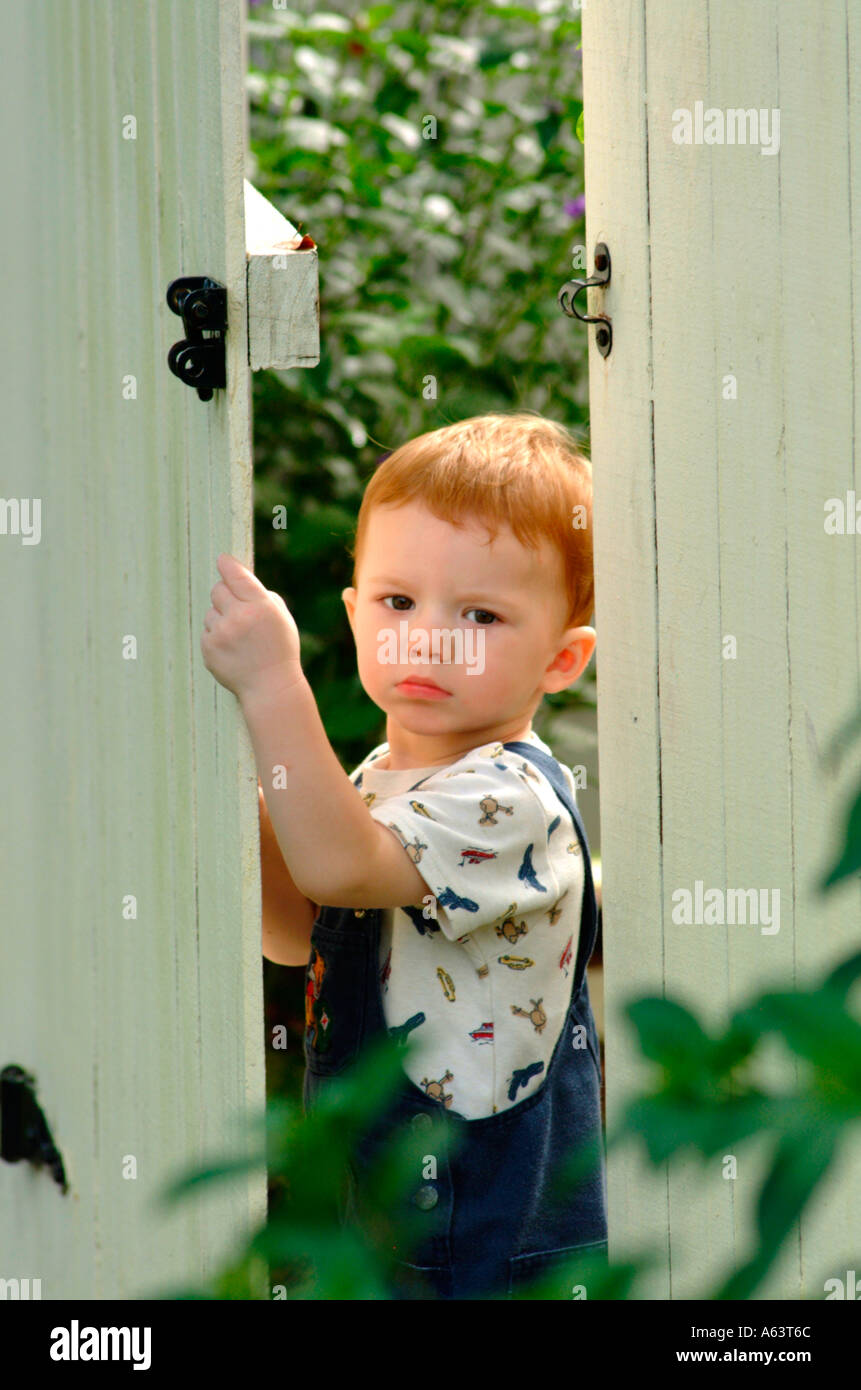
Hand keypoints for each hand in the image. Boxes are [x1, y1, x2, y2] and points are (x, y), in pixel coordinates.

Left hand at [200, 554, 302, 701]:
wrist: (270, 686)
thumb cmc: (279, 648)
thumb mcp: (281, 617)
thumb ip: (261, 595)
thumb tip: (238, 578)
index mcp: (260, 606)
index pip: (236, 575)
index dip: (227, 564)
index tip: (223, 559)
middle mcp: (238, 616)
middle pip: (218, 589)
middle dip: (225, 594)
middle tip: (237, 608)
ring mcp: (221, 633)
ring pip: (210, 612)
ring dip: (221, 618)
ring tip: (239, 637)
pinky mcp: (209, 648)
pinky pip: (207, 631)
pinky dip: (217, 637)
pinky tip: (233, 650)